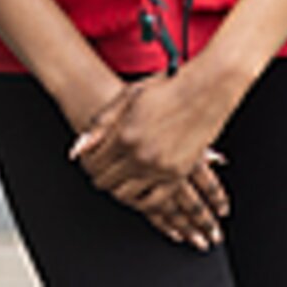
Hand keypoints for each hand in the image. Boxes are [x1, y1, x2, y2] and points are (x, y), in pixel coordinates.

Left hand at [71, 67, 236, 249]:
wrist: (208, 87)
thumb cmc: (170, 87)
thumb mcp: (129, 95)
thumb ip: (100, 123)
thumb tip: (77, 151)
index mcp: (124, 135)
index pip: (92, 164)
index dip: (89, 164)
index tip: (93, 161)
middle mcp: (139, 154)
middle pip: (106, 182)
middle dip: (102, 177)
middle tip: (107, 170)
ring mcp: (159, 166)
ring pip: (126, 195)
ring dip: (120, 189)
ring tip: (124, 179)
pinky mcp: (178, 173)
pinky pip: (154, 201)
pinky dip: (143, 201)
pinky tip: (141, 192)